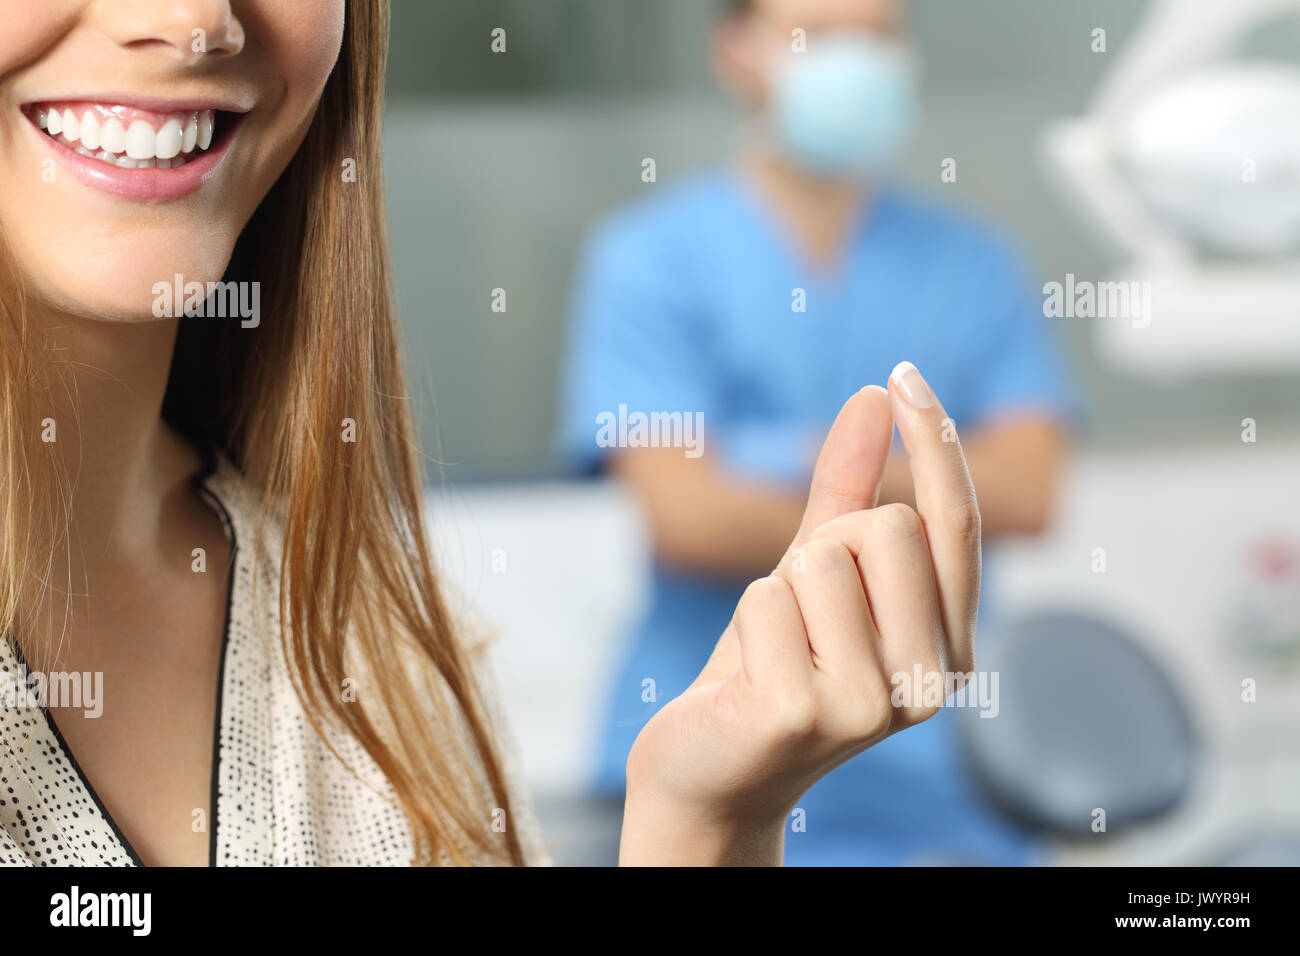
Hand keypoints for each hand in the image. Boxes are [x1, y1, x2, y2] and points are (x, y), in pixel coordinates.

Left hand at [619, 362, 980, 864]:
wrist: (713, 769)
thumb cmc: (772, 665)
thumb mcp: (815, 571)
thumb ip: (850, 490)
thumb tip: (875, 396)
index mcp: (948, 642)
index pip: (955, 523)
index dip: (935, 441)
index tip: (902, 373)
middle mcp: (932, 678)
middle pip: (887, 525)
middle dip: (825, 544)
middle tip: (803, 607)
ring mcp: (874, 704)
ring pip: (823, 557)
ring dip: (779, 588)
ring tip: (774, 646)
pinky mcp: (806, 713)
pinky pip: (767, 598)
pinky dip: (746, 621)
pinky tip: (750, 675)